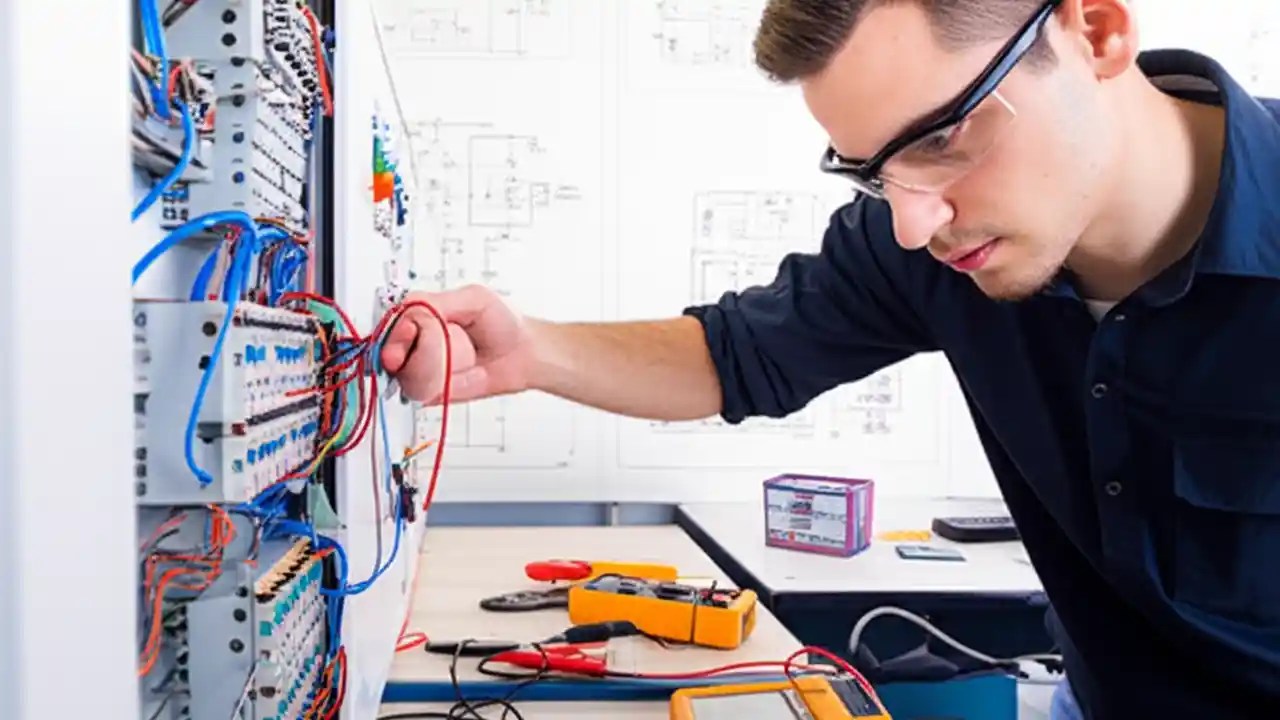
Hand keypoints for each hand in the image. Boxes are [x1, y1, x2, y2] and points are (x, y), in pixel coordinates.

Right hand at [379, 285, 533, 403]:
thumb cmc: (504, 323)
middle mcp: (415, 343)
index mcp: (420, 317)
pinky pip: (419, 391)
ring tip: (458, 356)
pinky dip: (435, 383)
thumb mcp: (473, 298)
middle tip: (433, 343)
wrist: (523, 354)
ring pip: (403, 373)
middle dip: (406, 349)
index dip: (396, 329)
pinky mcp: (430, 392)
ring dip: (428, 365)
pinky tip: (455, 374)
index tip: (410, 329)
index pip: (391, 323)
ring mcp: (421, 369)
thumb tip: (408, 311)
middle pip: (390, 350)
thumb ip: (437, 302)